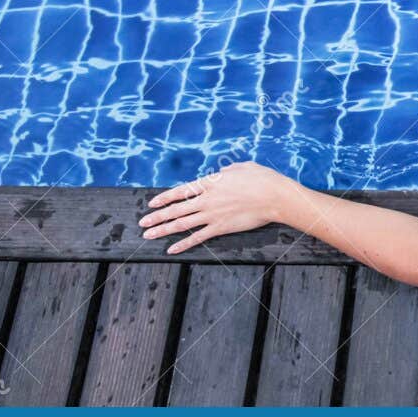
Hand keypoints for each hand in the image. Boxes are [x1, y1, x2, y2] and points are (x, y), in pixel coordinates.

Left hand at [139, 162, 303, 254]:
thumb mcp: (242, 167)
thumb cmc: (262, 178)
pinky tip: (171, 249)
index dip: (164, 198)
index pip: (180, 191)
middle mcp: (206, 199)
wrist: (274, 196)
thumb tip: (220, 173)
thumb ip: (227, 170)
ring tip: (148, 235)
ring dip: (162, 230)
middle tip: (142, 222)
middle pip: (176, 209)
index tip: (152, 203)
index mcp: (211, 182)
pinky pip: (197, 237)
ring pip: (181, 224)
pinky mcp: (221, 228)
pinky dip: (183, 244)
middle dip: (157, 216)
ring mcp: (212, 215)